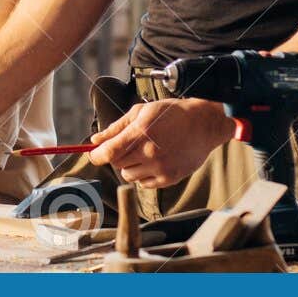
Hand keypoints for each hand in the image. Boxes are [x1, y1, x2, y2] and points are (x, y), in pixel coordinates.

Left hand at [87, 97, 236, 189]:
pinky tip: (153, 161)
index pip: (109, 153)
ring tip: (143, 152)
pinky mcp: (169, 179)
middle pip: (117, 164)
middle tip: (128, 145)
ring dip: (130, 166)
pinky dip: (143, 175)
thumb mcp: (141, 112)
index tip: (93, 155)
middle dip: (117, 156)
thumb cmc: (171, 114)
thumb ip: (116, 128)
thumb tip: (95, 141)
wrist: (203, 124)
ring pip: (129, 176)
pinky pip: (144, 184)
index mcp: (141, 132)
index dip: (96, 156)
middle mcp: (150, 152)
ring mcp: (160, 167)